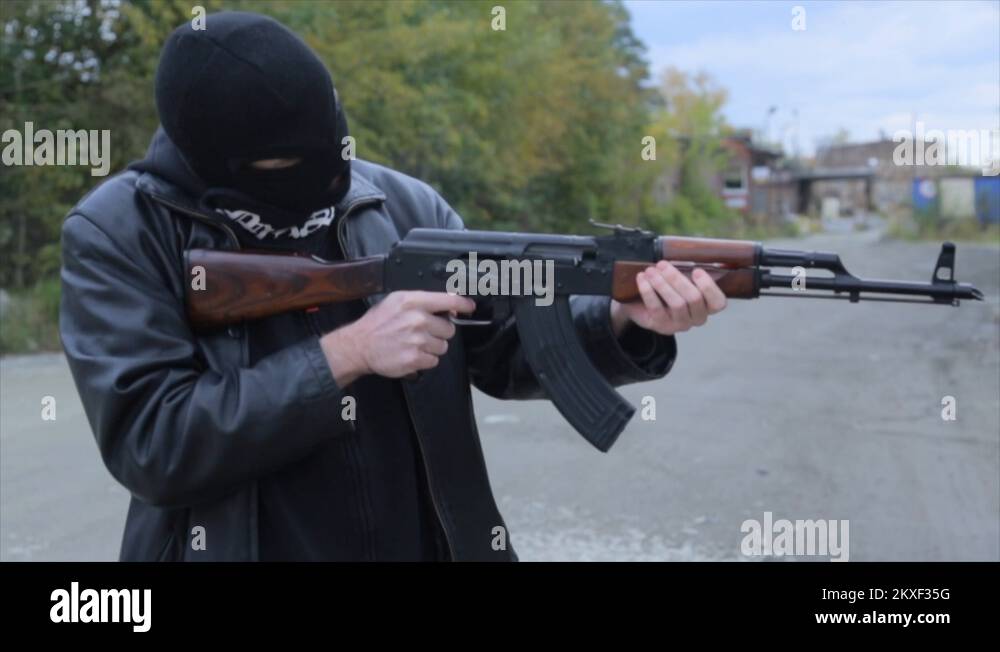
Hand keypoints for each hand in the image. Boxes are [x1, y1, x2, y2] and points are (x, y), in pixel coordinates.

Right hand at [321, 291, 474, 385]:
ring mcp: (417, 340)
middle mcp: (417, 319)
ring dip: (432, 347)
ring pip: (443, 346)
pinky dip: (425, 360)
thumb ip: (422, 301)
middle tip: (423, 333)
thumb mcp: (396, 301)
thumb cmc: (377, 323)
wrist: (359, 345)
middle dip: (439, 332)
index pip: (449, 301)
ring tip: (414, 344)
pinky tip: (411, 353)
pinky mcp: (415, 359)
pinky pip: (434, 360)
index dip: (463, 305)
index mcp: (413, 302)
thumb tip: (448, 306)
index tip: (469, 307)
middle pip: (449, 329)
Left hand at [610, 261, 726, 336]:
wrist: (642, 303)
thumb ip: (688, 270)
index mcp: (707, 306)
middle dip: (677, 279)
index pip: (718, 302)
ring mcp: (680, 324)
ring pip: (677, 304)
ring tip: (650, 270)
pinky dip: (648, 291)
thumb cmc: (668, 286)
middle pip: (694, 299)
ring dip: (662, 284)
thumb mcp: (680, 277)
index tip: (696, 270)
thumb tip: (689, 256)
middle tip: (662, 264)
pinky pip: (656, 308)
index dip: (709, 287)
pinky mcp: (662, 326)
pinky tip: (642, 278)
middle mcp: (697, 318)